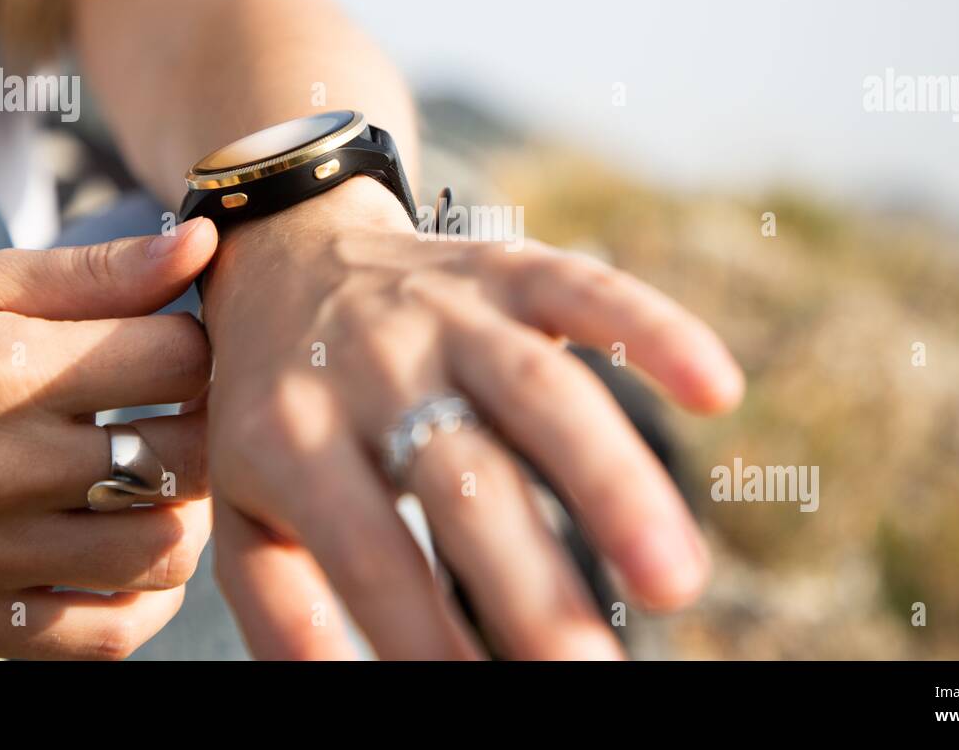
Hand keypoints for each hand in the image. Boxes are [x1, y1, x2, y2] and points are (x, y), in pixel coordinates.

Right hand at [0, 219, 218, 658]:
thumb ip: (100, 270)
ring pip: (161, 553)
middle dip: (208, 426)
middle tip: (186, 413)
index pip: (175, 359)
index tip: (174, 347)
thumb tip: (204, 239)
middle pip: (183, 457)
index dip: (195, 345)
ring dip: (188, 513)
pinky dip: (147, 599)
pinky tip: (134, 549)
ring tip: (162, 480)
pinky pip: (107, 636)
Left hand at [205, 178, 743, 658]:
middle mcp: (374, 367)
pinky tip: (717, 388)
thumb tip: (337, 693)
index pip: (368, 551)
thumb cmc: (272, 407)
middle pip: (465, 476)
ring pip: (539, 390)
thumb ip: (279, 607)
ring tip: (675, 580)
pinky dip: (653, 329)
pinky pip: (583, 289)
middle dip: (532, 584)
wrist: (285, 255)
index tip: (481, 703)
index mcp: (295, 436)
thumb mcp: (241, 502)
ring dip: (611, 479)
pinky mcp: (506, 265)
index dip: (425, 636)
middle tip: (591, 678)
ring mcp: (447, 312)